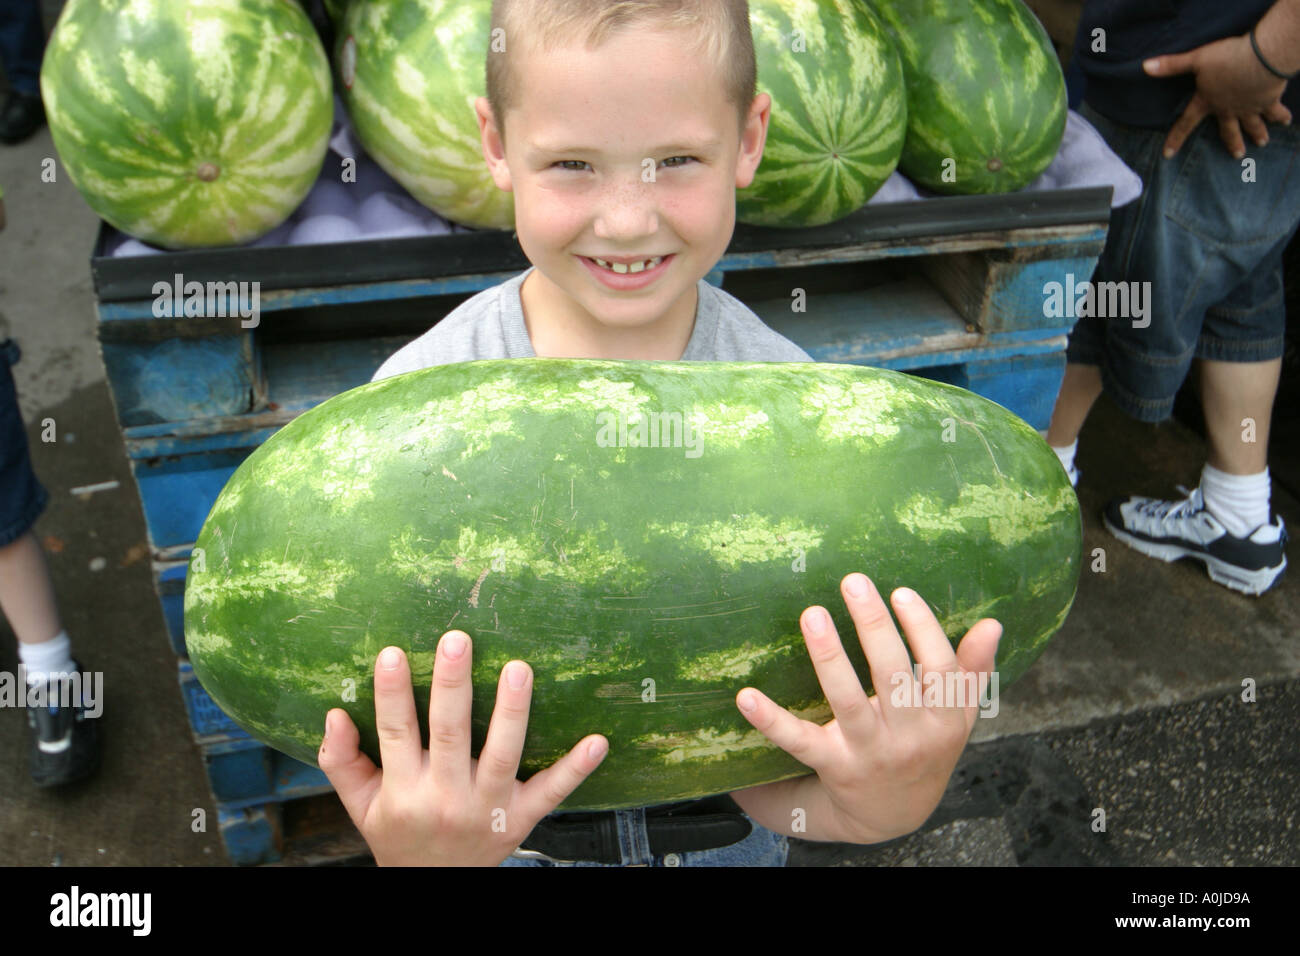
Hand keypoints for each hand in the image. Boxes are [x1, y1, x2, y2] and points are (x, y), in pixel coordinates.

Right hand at [317, 632, 607, 865]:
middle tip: (458, 639)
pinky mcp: (521, 817)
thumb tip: (334, 714)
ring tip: (519, 668)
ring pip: (502, 754)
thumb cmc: (398, 834)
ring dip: (512, 712)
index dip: (393, 693)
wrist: (434, 888)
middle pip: (450, 734)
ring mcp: (488, 807)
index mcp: (404, 789)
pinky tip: (597, 741)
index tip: (393, 652)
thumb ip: (343, 762)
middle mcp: (446, 797)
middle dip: (453, 687)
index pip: (396, 732)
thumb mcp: (361, 806)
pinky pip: (552, 792)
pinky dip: (576, 769)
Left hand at [731, 573, 1000, 843]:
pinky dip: (771, 720)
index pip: (940, 666)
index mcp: (944, 718)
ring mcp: (869, 752)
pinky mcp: (832, 765)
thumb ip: (972, 671)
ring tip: (812, 614)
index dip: (922, 628)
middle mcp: (909, 736)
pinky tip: (746, 695)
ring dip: (830, 657)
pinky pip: (799, 741)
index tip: (900, 591)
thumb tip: (993, 623)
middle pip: (893, 675)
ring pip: (849, 702)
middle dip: (874, 626)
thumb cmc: (924, 746)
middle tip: (853, 581)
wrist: (892, 816)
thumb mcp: (957, 715)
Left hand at [1144, 35, 1291, 158]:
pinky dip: (1281, 116)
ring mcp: (1250, 107)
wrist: (1261, 59)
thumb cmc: (1227, 58)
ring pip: (1253, 125)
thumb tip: (1145, 66)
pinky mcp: (1269, 100)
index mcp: (1208, 102)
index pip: (1186, 124)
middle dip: (1232, 143)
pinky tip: (1286, 121)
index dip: (1175, 138)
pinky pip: (1275, 111)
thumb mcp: (1196, 59)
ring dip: (1258, 134)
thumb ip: (1172, 65)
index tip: (1167, 155)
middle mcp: (1229, 110)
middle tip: (1237, 156)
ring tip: (1261, 144)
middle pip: (1229, 131)